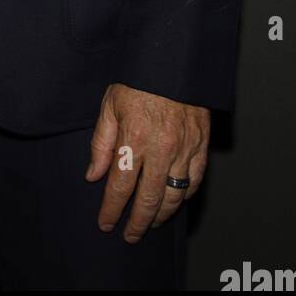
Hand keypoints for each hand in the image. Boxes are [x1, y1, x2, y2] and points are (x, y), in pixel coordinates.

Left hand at [86, 83, 208, 241]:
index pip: (121, 187)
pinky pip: (195, 179)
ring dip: (162, 214)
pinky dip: (185, 195)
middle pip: (149, 199)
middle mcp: (161, 148)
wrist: (173, 60)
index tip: (106, 223)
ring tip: (151, 223)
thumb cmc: (137, 79)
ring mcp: (185, 148)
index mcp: (134, 138)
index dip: (112, 210)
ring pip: (175, 195)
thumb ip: (101, 143)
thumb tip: (94, 176)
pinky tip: (176, 201)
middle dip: (138, 222)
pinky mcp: (202, 144)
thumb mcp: (109, 105)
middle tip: (130, 235)